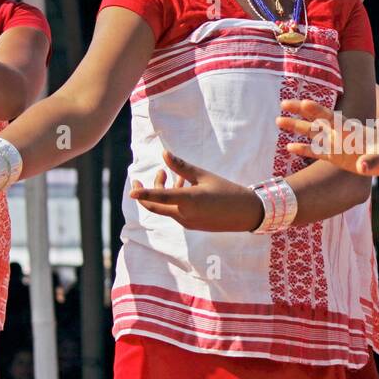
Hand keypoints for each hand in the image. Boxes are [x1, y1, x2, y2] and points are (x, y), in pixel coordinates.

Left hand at [128, 151, 263, 231]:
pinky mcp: (192, 224)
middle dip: (148, 191)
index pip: (160, 197)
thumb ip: (182, 167)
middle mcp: (185, 215)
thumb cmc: (227, 191)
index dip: (144, 193)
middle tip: (149, 175)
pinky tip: (182, 185)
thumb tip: (164, 154)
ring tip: (170, 175)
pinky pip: (175, 212)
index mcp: (189, 201)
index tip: (132, 189)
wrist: (246, 214)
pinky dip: (173, 200)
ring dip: (163, 192)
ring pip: (165, 208)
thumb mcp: (204, 176)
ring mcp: (187, 222)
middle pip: (156, 206)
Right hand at [276, 98, 378, 175]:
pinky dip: (303, 150)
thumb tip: (362, 166)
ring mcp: (337, 144)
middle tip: (283, 103)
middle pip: (317, 120)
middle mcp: (341, 134)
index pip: (333, 117)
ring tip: (278, 120)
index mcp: (353, 129)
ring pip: (313, 133)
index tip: (305, 103)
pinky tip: (289, 148)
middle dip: (301, 112)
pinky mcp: (336, 157)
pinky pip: (316, 153)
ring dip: (297, 127)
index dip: (319, 110)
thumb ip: (375, 160)